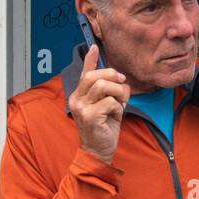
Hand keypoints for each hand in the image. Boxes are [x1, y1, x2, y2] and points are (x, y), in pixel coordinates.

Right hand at [68, 43, 129, 163]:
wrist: (97, 151)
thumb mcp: (104, 105)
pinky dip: (118, 108)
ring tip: (119, 104)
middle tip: (122, 85)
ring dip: (118, 93)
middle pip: (95, 77)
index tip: (94, 46)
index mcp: (78, 96)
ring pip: (104, 86)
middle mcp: (76, 100)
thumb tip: (116, 76)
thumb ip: (107, 91)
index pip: (84, 73)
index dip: (90, 60)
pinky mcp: (90, 117)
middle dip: (113, 77)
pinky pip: (110, 102)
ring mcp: (82, 108)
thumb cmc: (103, 128)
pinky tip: (115, 116)